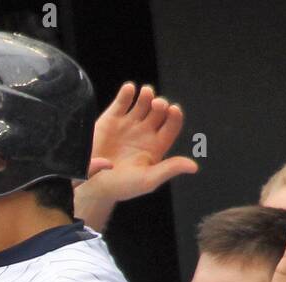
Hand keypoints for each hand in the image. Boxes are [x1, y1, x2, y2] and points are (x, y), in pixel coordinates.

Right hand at [75, 82, 198, 225]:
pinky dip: (127, 92)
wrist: (91, 184)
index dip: (175, 115)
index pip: (172, 124)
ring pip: (143, 101)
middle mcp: (144, 132)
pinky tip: (130, 90)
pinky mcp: (111, 119)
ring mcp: (128, 124)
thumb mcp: (147, 180)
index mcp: (156, 145)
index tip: (173, 110)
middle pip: (159, 110)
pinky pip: (122, 100)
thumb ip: (169, 169)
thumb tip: (193, 167)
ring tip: (146, 93)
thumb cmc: (121, 187)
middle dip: (160, 104)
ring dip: (147, 94)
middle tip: (157, 104)